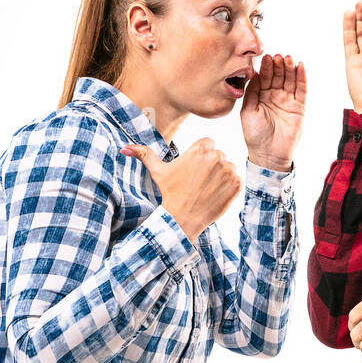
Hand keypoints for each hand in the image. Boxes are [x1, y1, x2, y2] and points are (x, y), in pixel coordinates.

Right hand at [122, 138, 240, 243]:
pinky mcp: (237, 183)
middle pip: (219, 154)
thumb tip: (124, 147)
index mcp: (200, 149)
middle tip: (198, 181)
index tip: (193, 170)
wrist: (183, 219)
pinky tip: (216, 193)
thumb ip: (144, 154)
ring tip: (206, 188)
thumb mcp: (157, 171)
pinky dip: (229, 186)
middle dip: (211, 165)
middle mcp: (217, 156)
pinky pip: (237, 178)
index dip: (200, 157)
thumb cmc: (170, 193)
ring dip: (221, 175)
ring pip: (229, 166)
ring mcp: (229, 170)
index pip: (208, 144)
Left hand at [242, 53, 305, 172]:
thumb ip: (252, 92)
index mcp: (261, 96)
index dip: (266, 67)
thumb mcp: (248, 111)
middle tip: (278, 56)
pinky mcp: (299, 107)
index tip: (266, 57)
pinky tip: (300, 66)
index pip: (266, 77)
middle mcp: (275, 97)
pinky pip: (302, 90)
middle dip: (278, 65)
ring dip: (290, 68)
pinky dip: (302, 78)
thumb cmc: (255, 135)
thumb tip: (256, 74)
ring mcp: (288, 101)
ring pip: (290, 80)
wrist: (268, 154)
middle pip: (279, 76)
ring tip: (288, 58)